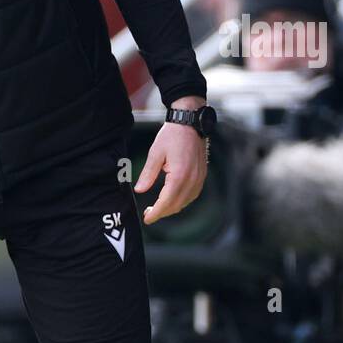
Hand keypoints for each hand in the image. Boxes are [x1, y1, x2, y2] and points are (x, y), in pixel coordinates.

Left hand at [134, 105, 207, 223]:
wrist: (190, 123)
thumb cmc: (172, 135)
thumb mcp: (156, 153)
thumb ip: (148, 174)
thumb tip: (139, 190)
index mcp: (180, 175)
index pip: (166, 202)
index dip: (156, 213)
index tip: (147, 219)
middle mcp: (192, 180)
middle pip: (176, 205)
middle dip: (162, 213)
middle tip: (149, 214)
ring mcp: (199, 178)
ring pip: (185, 202)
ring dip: (172, 208)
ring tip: (158, 208)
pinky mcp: (202, 176)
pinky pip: (192, 195)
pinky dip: (181, 201)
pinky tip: (172, 199)